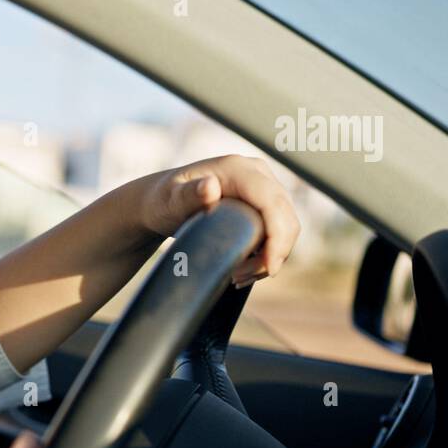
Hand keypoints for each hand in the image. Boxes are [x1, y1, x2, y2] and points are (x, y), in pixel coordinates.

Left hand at [138, 154, 300, 287]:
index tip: (269, 267)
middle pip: (285, 217)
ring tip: (237, 276)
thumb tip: (210, 187)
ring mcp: (263, 187)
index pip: (272, 202)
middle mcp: (257, 173)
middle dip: (273, 253)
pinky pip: (278, 230)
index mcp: (238, 169)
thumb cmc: (163, 201)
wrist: (161, 202)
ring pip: (286, 226)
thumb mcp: (169, 200)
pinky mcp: (263, 203)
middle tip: (239, 277)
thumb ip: (188, 195)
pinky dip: (268, 253)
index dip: (278, 237)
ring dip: (270, 257)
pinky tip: (245, 270)